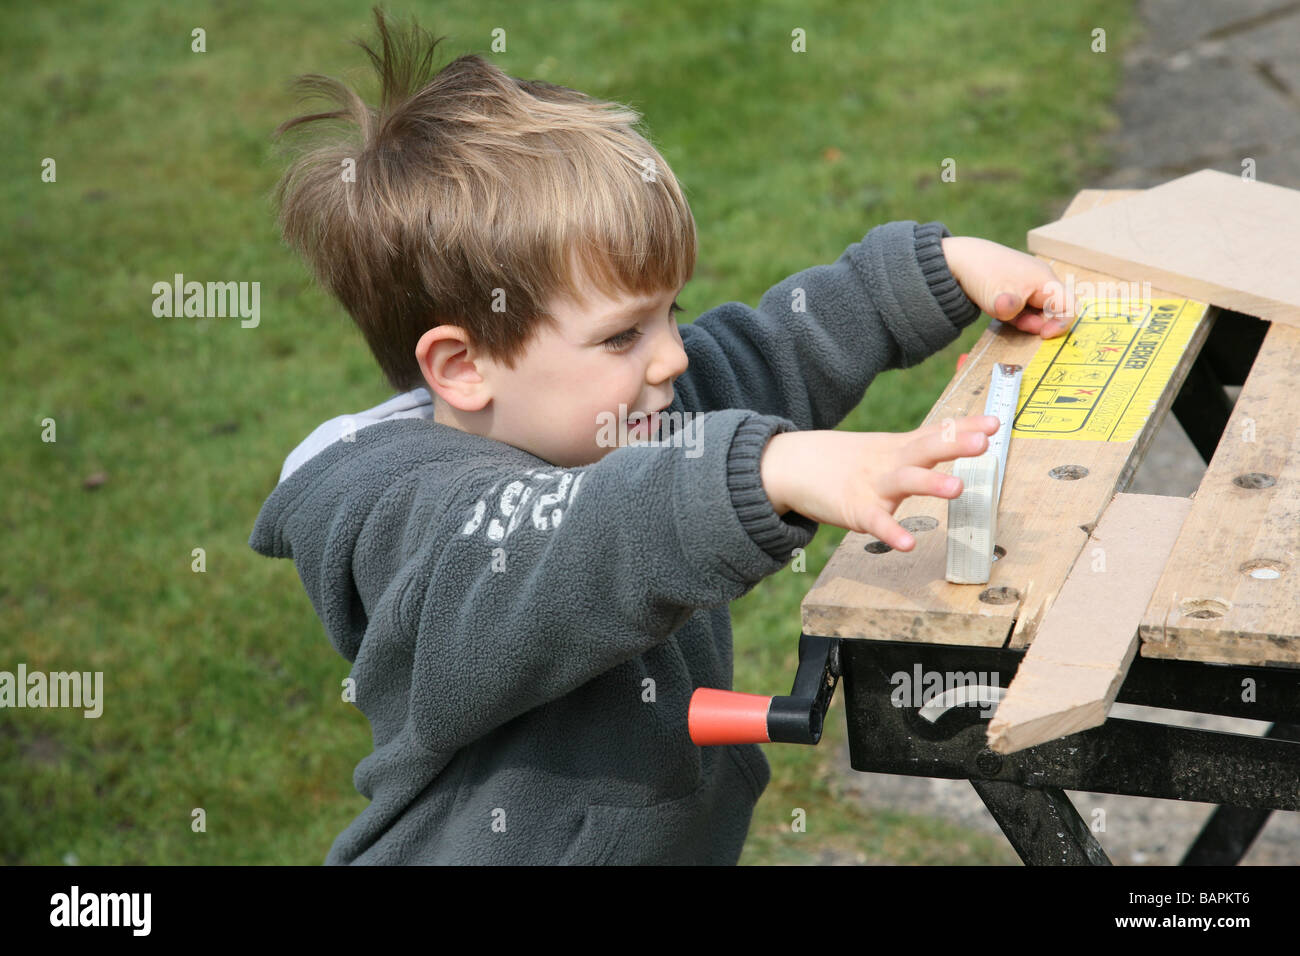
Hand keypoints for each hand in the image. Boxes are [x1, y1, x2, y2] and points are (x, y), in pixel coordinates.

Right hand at [759, 415, 1000, 549]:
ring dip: (932, 483)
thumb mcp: (885, 449)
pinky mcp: (856, 510)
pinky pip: (878, 522)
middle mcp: (891, 462)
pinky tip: (907, 543)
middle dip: (956, 444)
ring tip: (958, 489)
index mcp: (900, 448)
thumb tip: (959, 438)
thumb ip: (919, 447)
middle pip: (926, 448)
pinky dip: (892, 532)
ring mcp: (874, 485)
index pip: (937, 432)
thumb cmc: (847, 462)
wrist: (792, 465)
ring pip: (907, 481)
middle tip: (983, 441)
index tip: (996, 422)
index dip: (966, 426)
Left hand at [941, 236, 1075, 337]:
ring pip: (1038, 310)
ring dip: (1024, 319)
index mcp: (1045, 280)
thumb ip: (1017, 315)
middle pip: (1054, 310)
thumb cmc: (982, 275)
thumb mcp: (998, 300)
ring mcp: (1031, 282)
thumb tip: (1028, 321)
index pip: (1070, 306)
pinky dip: (1016, 314)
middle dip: (1037, 323)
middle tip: (1015, 322)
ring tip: (1002, 311)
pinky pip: (1026, 306)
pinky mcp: (1019, 287)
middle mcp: (1042, 279)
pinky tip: (1000, 308)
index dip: (1061, 325)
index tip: (1043, 335)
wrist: (959, 259)